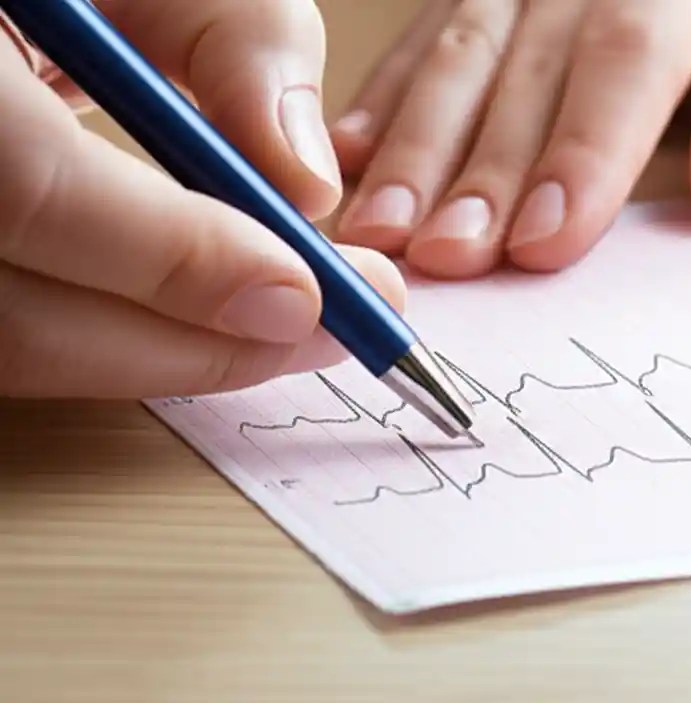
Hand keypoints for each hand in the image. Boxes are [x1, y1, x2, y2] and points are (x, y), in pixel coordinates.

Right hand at [0, 1, 404, 399]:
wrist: (13, 9)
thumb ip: (234, 39)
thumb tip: (307, 189)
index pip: (28, 191)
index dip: (174, 259)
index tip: (304, 293)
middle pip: (18, 317)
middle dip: (195, 345)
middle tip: (331, 330)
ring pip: (13, 347)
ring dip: (162, 352)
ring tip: (284, 327)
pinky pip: (11, 329)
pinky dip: (111, 333)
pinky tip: (195, 313)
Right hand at [329, 0, 690, 277]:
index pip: (626, 53)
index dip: (583, 149)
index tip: (543, 241)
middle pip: (525, 61)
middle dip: (477, 167)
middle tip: (442, 257)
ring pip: (460, 51)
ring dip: (415, 147)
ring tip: (379, 229)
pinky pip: (425, 37)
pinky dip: (384, 103)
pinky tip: (348, 159)